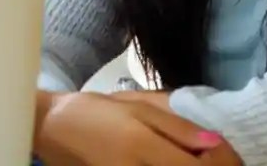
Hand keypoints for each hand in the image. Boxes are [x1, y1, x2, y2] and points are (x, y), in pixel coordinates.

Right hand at [34, 91, 230, 165]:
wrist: (49, 128)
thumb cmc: (92, 111)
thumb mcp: (134, 106)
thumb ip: (175, 125)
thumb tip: (213, 142)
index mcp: (141, 145)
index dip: (217, 161)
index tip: (216, 151)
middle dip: (200, 164)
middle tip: (198, 154)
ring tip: (176, 156)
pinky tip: (158, 161)